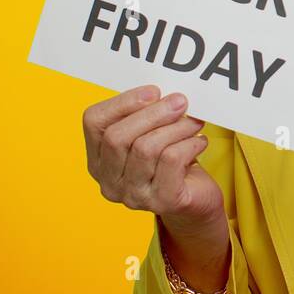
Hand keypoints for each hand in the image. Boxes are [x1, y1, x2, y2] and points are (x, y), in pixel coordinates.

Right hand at [82, 84, 224, 233]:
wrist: (196, 201)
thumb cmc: (171, 162)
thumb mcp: (151, 136)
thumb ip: (145, 115)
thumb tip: (159, 93)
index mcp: (98, 160)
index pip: (94, 122)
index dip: (122, 102)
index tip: (153, 91)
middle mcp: (109, 181)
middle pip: (117, 137)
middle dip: (152, 113)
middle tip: (180, 101)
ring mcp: (133, 196)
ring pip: (146, 148)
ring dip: (176, 127)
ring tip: (194, 122)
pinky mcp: (162, 201)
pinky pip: (171, 161)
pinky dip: (189, 144)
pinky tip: (200, 141)